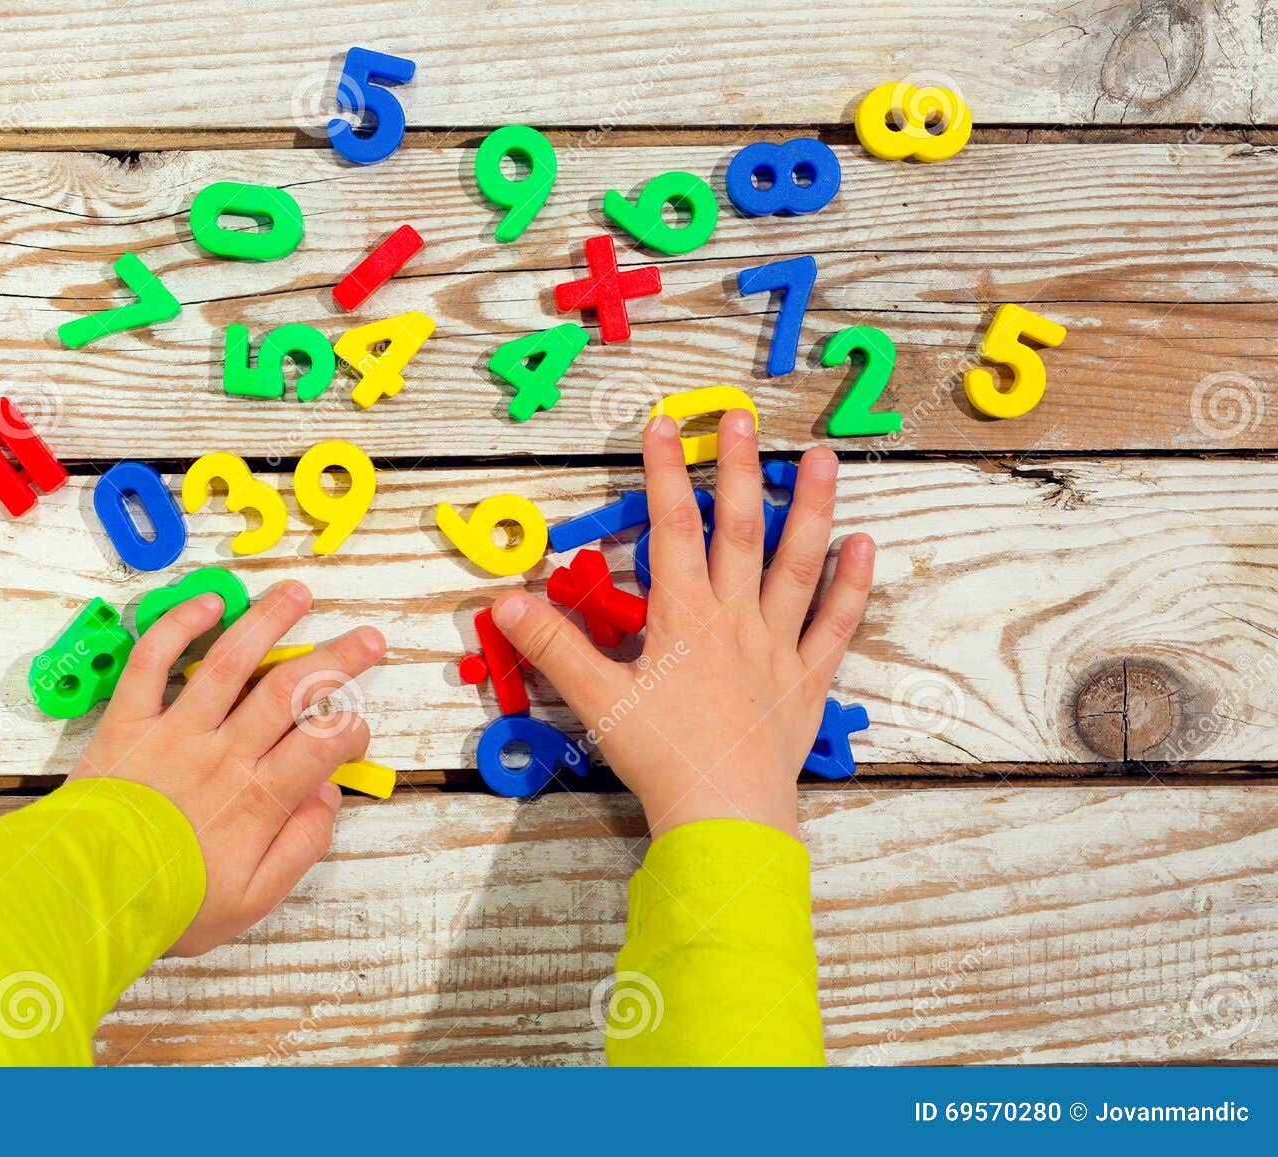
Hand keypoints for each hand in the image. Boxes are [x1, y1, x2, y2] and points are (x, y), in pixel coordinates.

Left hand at [67, 580, 385, 955]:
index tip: (357, 730)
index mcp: (258, 799)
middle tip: (368, 638)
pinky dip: (179, 626)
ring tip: (297, 594)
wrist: (86, 898)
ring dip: (268, 623)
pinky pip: (154, 662)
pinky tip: (209, 603)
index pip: (323, 747)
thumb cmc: (170, 903)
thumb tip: (327, 797)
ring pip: (231, 663)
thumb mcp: (251, 900)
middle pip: (291, 693)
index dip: (351, 731)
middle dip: (337, 660)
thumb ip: (299, 847)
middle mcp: (224, 754)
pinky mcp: (130, 721)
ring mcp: (175, 731)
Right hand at [491, 411, 873, 839]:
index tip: (662, 425)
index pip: (670, 529)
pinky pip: (835, 623)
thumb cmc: (660, 759)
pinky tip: (863, 545)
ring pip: (798, 564)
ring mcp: (778, 646)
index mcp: (683, 618)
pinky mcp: (808, 678)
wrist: (724, 815)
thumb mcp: (596, 699)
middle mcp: (735, 619)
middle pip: (739, 530)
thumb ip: (554, 645)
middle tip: (741, 418)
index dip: (664, 473)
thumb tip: (507, 601)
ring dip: (811, 507)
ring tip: (821, 458)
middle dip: (736, 469)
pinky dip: (852, 584)